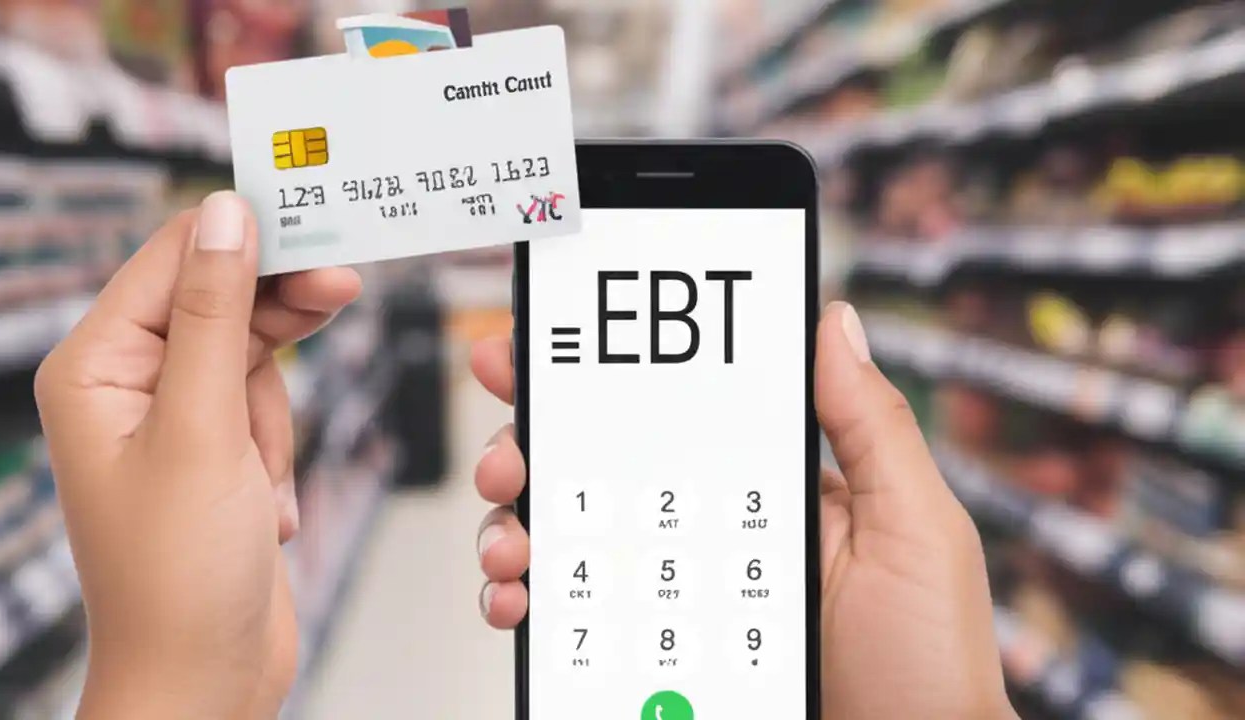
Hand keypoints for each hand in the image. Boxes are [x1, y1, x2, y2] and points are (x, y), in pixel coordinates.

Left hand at [36, 192, 361, 718]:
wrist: (205, 677)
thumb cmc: (178, 573)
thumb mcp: (202, 428)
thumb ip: (213, 312)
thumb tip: (224, 214)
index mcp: (95, 369)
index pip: (173, 260)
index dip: (245, 232)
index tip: (314, 209)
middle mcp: (127, 388)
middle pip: (220, 301)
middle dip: (278, 316)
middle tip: (344, 287)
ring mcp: (173, 424)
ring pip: (253, 361)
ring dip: (275, 418)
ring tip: (260, 484)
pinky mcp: (213, 456)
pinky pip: (265, 413)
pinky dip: (279, 453)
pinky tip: (265, 510)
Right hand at [468, 302, 1015, 718]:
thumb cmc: (927, 658)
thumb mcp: (912, 524)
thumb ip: (868, 424)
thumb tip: (832, 319)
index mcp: (763, 490)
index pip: (670, 418)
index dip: (601, 383)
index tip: (540, 353)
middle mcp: (706, 537)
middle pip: (597, 474)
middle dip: (531, 450)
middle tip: (507, 460)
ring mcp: (672, 599)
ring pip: (568, 544)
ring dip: (515, 526)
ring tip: (512, 543)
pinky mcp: (651, 661)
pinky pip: (570, 625)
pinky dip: (526, 604)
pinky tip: (520, 602)